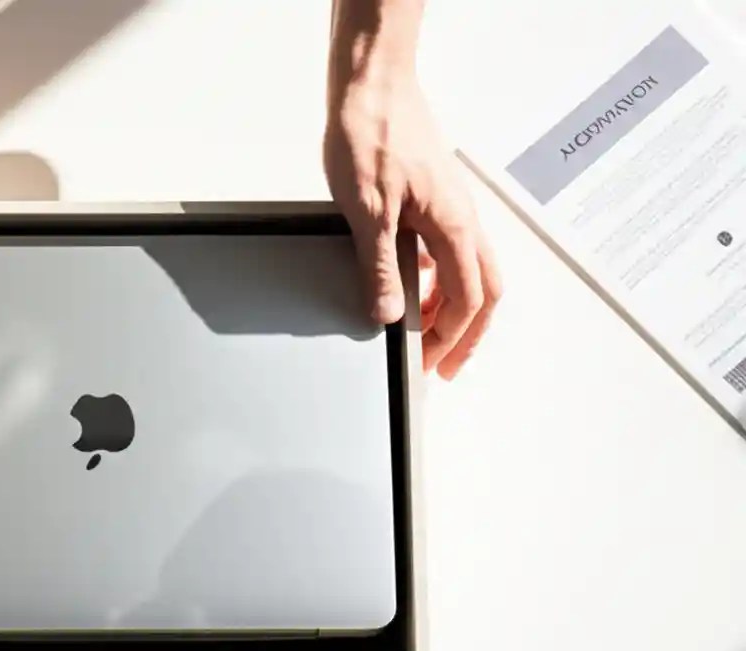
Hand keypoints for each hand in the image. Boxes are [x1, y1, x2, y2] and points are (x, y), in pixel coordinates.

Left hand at [324, 75, 501, 379]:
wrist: (373, 84)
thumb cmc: (374, 133)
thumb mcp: (368, 212)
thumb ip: (381, 268)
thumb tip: (388, 314)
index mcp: (455, 227)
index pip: (467, 301)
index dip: (449, 339)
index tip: (427, 364)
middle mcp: (462, 217)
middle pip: (483, 290)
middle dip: (466, 332)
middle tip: (445, 363)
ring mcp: (450, 205)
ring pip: (468, 267)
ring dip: (452, 304)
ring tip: (427, 331)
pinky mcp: (432, 194)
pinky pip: (447, 246)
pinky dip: (437, 274)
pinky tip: (410, 279)